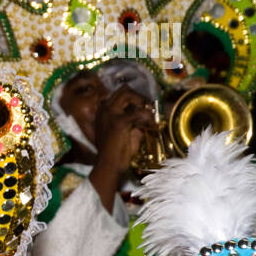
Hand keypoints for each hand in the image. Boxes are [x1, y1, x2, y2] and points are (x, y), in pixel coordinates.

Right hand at [89, 85, 155, 212]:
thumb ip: (133, 120)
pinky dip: (147, 118)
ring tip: (148, 115)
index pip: (120, 93)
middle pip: (124, 90)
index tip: (144, 106)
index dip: (135, 97)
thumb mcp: (125, 131)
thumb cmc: (116, 151)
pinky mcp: (118, 122)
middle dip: (139, 97)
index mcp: (103, 111)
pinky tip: (152, 126)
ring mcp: (110, 114)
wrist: (110, 165)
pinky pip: (138, 113)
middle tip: (148, 108)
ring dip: (141, 103)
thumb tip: (146, 113)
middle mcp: (104, 109)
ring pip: (128, 95)